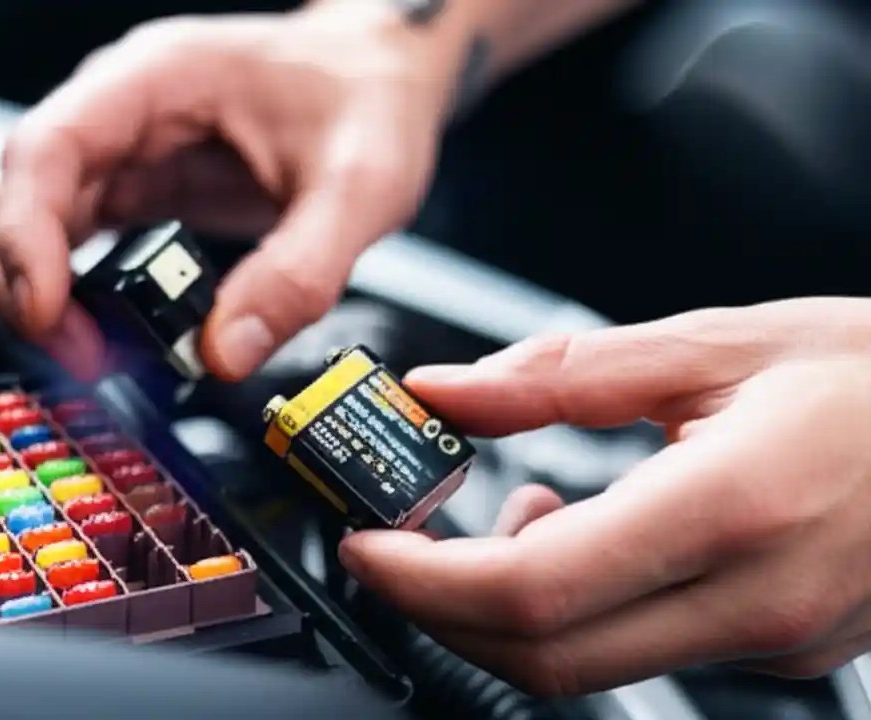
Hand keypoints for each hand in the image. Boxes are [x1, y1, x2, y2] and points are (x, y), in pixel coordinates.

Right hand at [0, 2, 482, 378]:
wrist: (384, 77)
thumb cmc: (369, 96)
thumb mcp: (361, 185)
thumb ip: (299, 271)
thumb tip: (227, 351)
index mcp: (156, 79)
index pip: (49, 149)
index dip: (27, 233)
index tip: (45, 308)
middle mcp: (123, 111)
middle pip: (24, 193)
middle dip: (32, 282)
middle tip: (81, 358)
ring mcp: (127, 151)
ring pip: (40, 223)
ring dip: (50, 294)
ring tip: (97, 357)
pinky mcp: (145, 190)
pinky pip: (81, 243)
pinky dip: (84, 294)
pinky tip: (114, 334)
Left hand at [339, 298, 870, 694]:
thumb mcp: (715, 343)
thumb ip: (562, 373)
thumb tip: (446, 390)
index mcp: (731, 507)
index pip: (534, 589)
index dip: (425, 580)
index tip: (368, 547)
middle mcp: (754, 599)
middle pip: (545, 654)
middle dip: (443, 608)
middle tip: (400, 545)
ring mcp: (771, 640)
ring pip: (589, 665)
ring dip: (507, 608)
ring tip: (507, 515)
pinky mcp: (779, 649)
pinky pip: (642, 652)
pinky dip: (575, 609)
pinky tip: (578, 535)